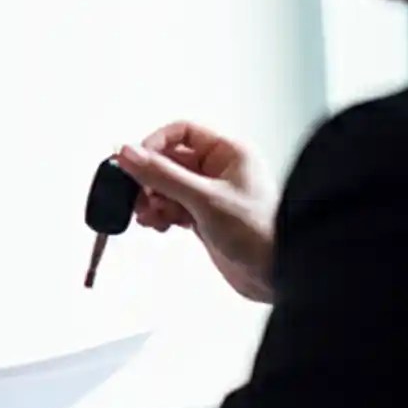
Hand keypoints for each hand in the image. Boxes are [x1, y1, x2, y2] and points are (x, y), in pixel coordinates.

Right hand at [115, 121, 276, 301]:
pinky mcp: (204, 217)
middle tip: (137, 195)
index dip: (155, 143)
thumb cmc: (262, 232)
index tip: (136, 162)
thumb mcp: (205, 198)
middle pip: (169, 160)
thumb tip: (129, 153)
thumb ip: (163, 175)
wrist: (278, 275)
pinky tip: (158, 224)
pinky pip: (171, 206)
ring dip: (151, 199)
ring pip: (166, 186)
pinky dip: (160, 214)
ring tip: (148, 214)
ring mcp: (210, 194)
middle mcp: (219, 170)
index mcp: (228, 152)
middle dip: (149, 179)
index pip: (182, 132)